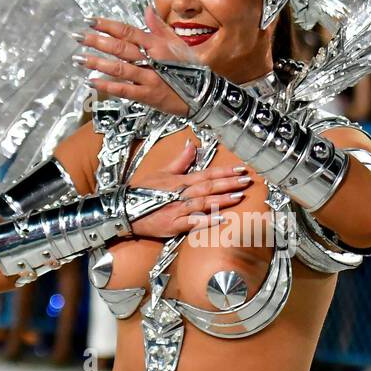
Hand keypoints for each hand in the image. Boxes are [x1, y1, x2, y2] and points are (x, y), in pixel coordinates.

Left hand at [80, 5, 201, 116]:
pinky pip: (124, 89)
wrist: (205, 95)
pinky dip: (108, 86)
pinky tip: (92, 81)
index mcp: (158, 44)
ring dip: (97, 63)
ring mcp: (150, 78)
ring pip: (120, 68)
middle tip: (78, 37)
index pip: (128, 31)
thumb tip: (147, 9)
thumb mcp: (177, 44)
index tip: (90, 20)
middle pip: (120, 47)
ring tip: (79, 59)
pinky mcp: (148, 95)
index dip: (107, 25)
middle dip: (97, 41)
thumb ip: (159, 27)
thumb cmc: (191, 69)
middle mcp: (153, 59)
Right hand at [129, 138, 252, 238]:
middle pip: (208, 186)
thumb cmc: (142, 192)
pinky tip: (222, 219)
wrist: (124, 210)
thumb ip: (180, 161)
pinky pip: (193, 222)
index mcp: (179, 181)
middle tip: (246, 180)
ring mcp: (177, 209)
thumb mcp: (161, 173)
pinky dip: (207, 220)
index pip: (206, 173)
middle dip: (229, 183)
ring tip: (239, 196)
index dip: (224, 171)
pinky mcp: (173, 224)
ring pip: (203, 202)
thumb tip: (192, 146)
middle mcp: (181, 194)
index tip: (241, 169)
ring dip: (222, 199)